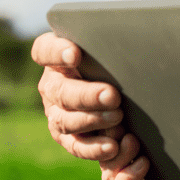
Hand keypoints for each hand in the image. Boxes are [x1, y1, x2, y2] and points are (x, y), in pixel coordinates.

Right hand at [33, 32, 124, 159]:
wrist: (121, 80)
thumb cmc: (114, 54)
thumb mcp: (109, 43)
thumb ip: (110, 40)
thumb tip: (135, 31)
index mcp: (54, 55)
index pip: (44, 50)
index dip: (56, 53)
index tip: (75, 54)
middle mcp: (51, 84)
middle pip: (61, 91)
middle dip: (87, 95)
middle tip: (112, 95)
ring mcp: (56, 112)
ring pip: (66, 120)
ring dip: (92, 121)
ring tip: (118, 118)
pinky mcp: (68, 136)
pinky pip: (76, 146)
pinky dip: (94, 148)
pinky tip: (113, 146)